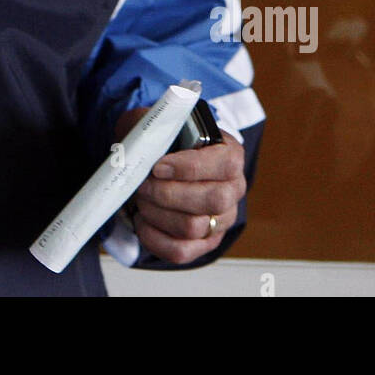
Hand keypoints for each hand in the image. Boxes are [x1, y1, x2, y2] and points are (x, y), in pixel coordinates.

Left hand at [114, 106, 245, 265]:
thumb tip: (142, 145)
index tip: (158, 166)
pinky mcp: (204, 243)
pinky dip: (154, 237)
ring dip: (157, 214)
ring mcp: (222, 220)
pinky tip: (142, 220)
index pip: (224, 164)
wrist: (157, 161)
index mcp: (230, 155)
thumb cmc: (162, 141)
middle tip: (143, 185)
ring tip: (141, 199)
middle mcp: (233, 189)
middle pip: (213, 200)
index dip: (189, 167)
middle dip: (169, 194)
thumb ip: (156, 127)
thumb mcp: (160, 123)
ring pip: (193, 227)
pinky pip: (181, 251)